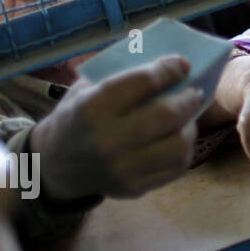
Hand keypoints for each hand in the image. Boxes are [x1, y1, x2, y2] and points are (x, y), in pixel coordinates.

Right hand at [33, 55, 204, 201]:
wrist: (54, 165)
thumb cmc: (77, 117)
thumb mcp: (86, 88)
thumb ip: (123, 74)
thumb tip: (169, 62)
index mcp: (92, 108)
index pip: (144, 82)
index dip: (170, 70)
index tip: (183, 64)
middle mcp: (107, 141)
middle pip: (168, 114)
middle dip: (189, 98)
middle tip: (195, 92)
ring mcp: (121, 169)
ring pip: (179, 145)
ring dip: (190, 126)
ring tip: (187, 117)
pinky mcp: (133, 188)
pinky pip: (176, 167)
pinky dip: (184, 150)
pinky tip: (177, 138)